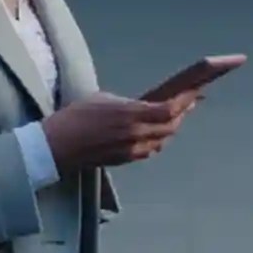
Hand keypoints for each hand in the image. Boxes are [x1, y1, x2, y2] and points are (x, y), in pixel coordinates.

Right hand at [41, 91, 201, 172]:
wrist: (57, 145)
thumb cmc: (76, 116)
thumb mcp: (103, 99)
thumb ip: (129, 104)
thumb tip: (143, 107)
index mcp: (130, 114)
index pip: (169, 109)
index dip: (185, 101)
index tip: (194, 92)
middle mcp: (135, 134)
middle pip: (171, 126)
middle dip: (183, 113)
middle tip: (189, 101)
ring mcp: (132, 150)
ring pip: (162, 140)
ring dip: (171, 127)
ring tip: (175, 115)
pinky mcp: (125, 160)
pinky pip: (149, 150)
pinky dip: (157, 139)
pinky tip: (156, 132)